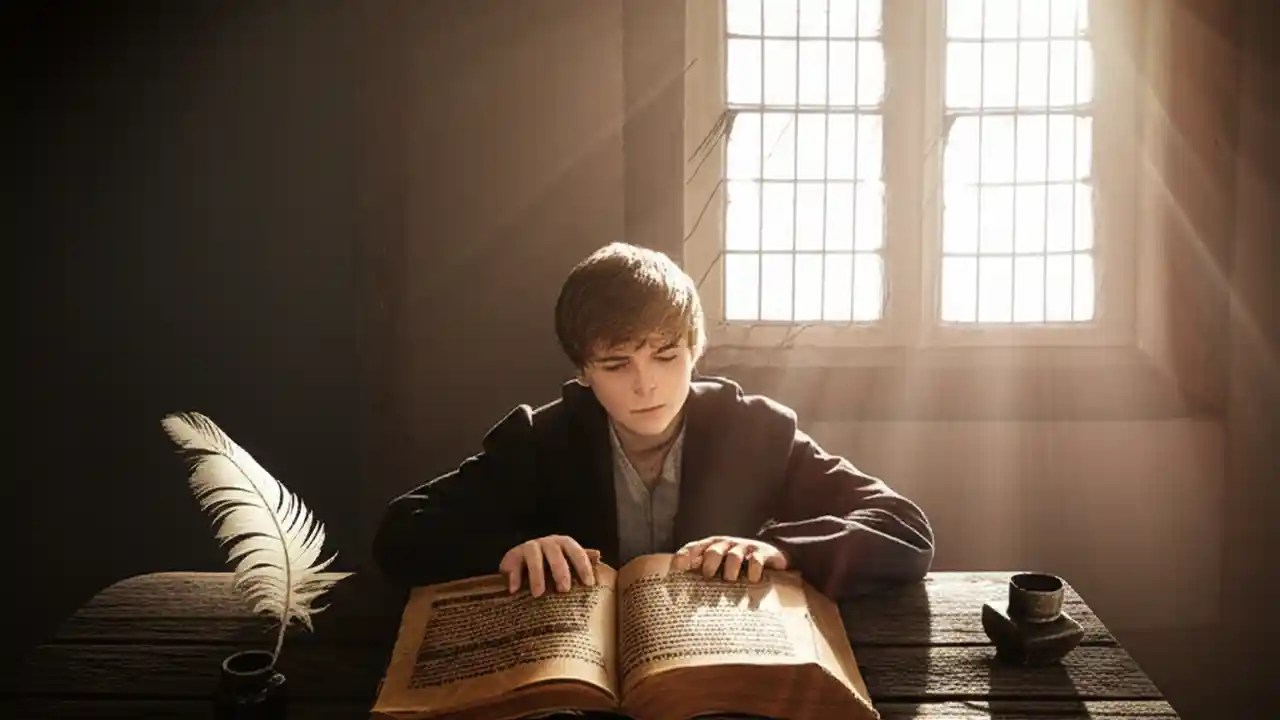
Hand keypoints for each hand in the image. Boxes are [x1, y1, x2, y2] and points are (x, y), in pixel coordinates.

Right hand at [498, 534, 598, 596]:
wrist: (521, 562)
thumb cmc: (551, 564)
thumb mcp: (567, 561)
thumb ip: (582, 559)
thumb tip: (598, 555)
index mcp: (564, 544)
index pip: (576, 552)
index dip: (583, 566)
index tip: (588, 583)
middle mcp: (547, 543)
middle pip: (555, 553)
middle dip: (560, 571)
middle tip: (564, 590)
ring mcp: (529, 547)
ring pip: (534, 557)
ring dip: (537, 575)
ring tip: (538, 594)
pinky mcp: (512, 555)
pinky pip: (513, 564)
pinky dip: (514, 577)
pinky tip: (515, 590)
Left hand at [671, 535, 788, 581]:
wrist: (770, 558)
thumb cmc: (736, 569)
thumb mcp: (719, 571)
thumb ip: (702, 580)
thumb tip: (679, 602)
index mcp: (710, 548)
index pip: (694, 548)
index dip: (684, 556)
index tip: (676, 567)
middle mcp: (726, 545)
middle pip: (713, 550)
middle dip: (709, 563)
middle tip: (708, 576)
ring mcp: (744, 548)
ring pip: (734, 555)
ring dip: (730, 568)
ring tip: (729, 580)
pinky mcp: (762, 553)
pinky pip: (757, 559)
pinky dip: (754, 569)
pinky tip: (753, 579)